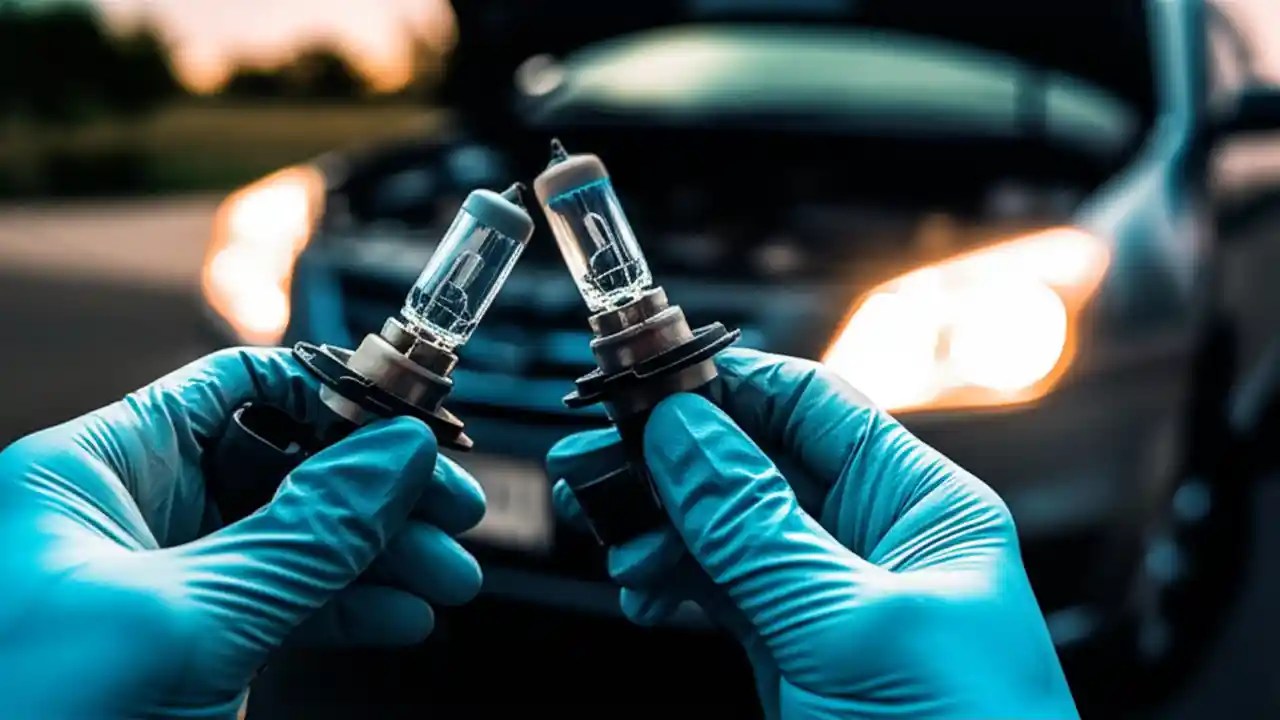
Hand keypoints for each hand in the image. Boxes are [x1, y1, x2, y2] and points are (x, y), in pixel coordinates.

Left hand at [0, 348, 484, 718]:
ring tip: (445, 574)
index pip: (237, 388)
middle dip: (375, 492)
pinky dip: (350, 610)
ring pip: (296, 542)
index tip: (414, 424)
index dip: (336, 397)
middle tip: (448, 511)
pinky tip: (398, 616)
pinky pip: (286, 607)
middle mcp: (127, 518)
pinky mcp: (189, 651)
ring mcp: (162, 588)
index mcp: (93, 473)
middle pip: (284, 466)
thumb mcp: (189, 617)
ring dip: (379, 557)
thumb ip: (305, 532)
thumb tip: (395, 456)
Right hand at [549, 348, 1076, 718]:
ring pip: (724, 529)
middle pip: (753, 464)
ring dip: (657, 524)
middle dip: (670, 461)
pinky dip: (671, 583)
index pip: (810, 406)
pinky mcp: (791, 650)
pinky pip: (717, 591)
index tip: (642, 385)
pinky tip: (641, 591)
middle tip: (591, 461)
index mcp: (919, 506)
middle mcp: (874, 539)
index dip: (723, 385)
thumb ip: (754, 527)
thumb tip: (682, 432)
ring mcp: (827, 597)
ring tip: (602, 529)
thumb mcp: (847, 624)